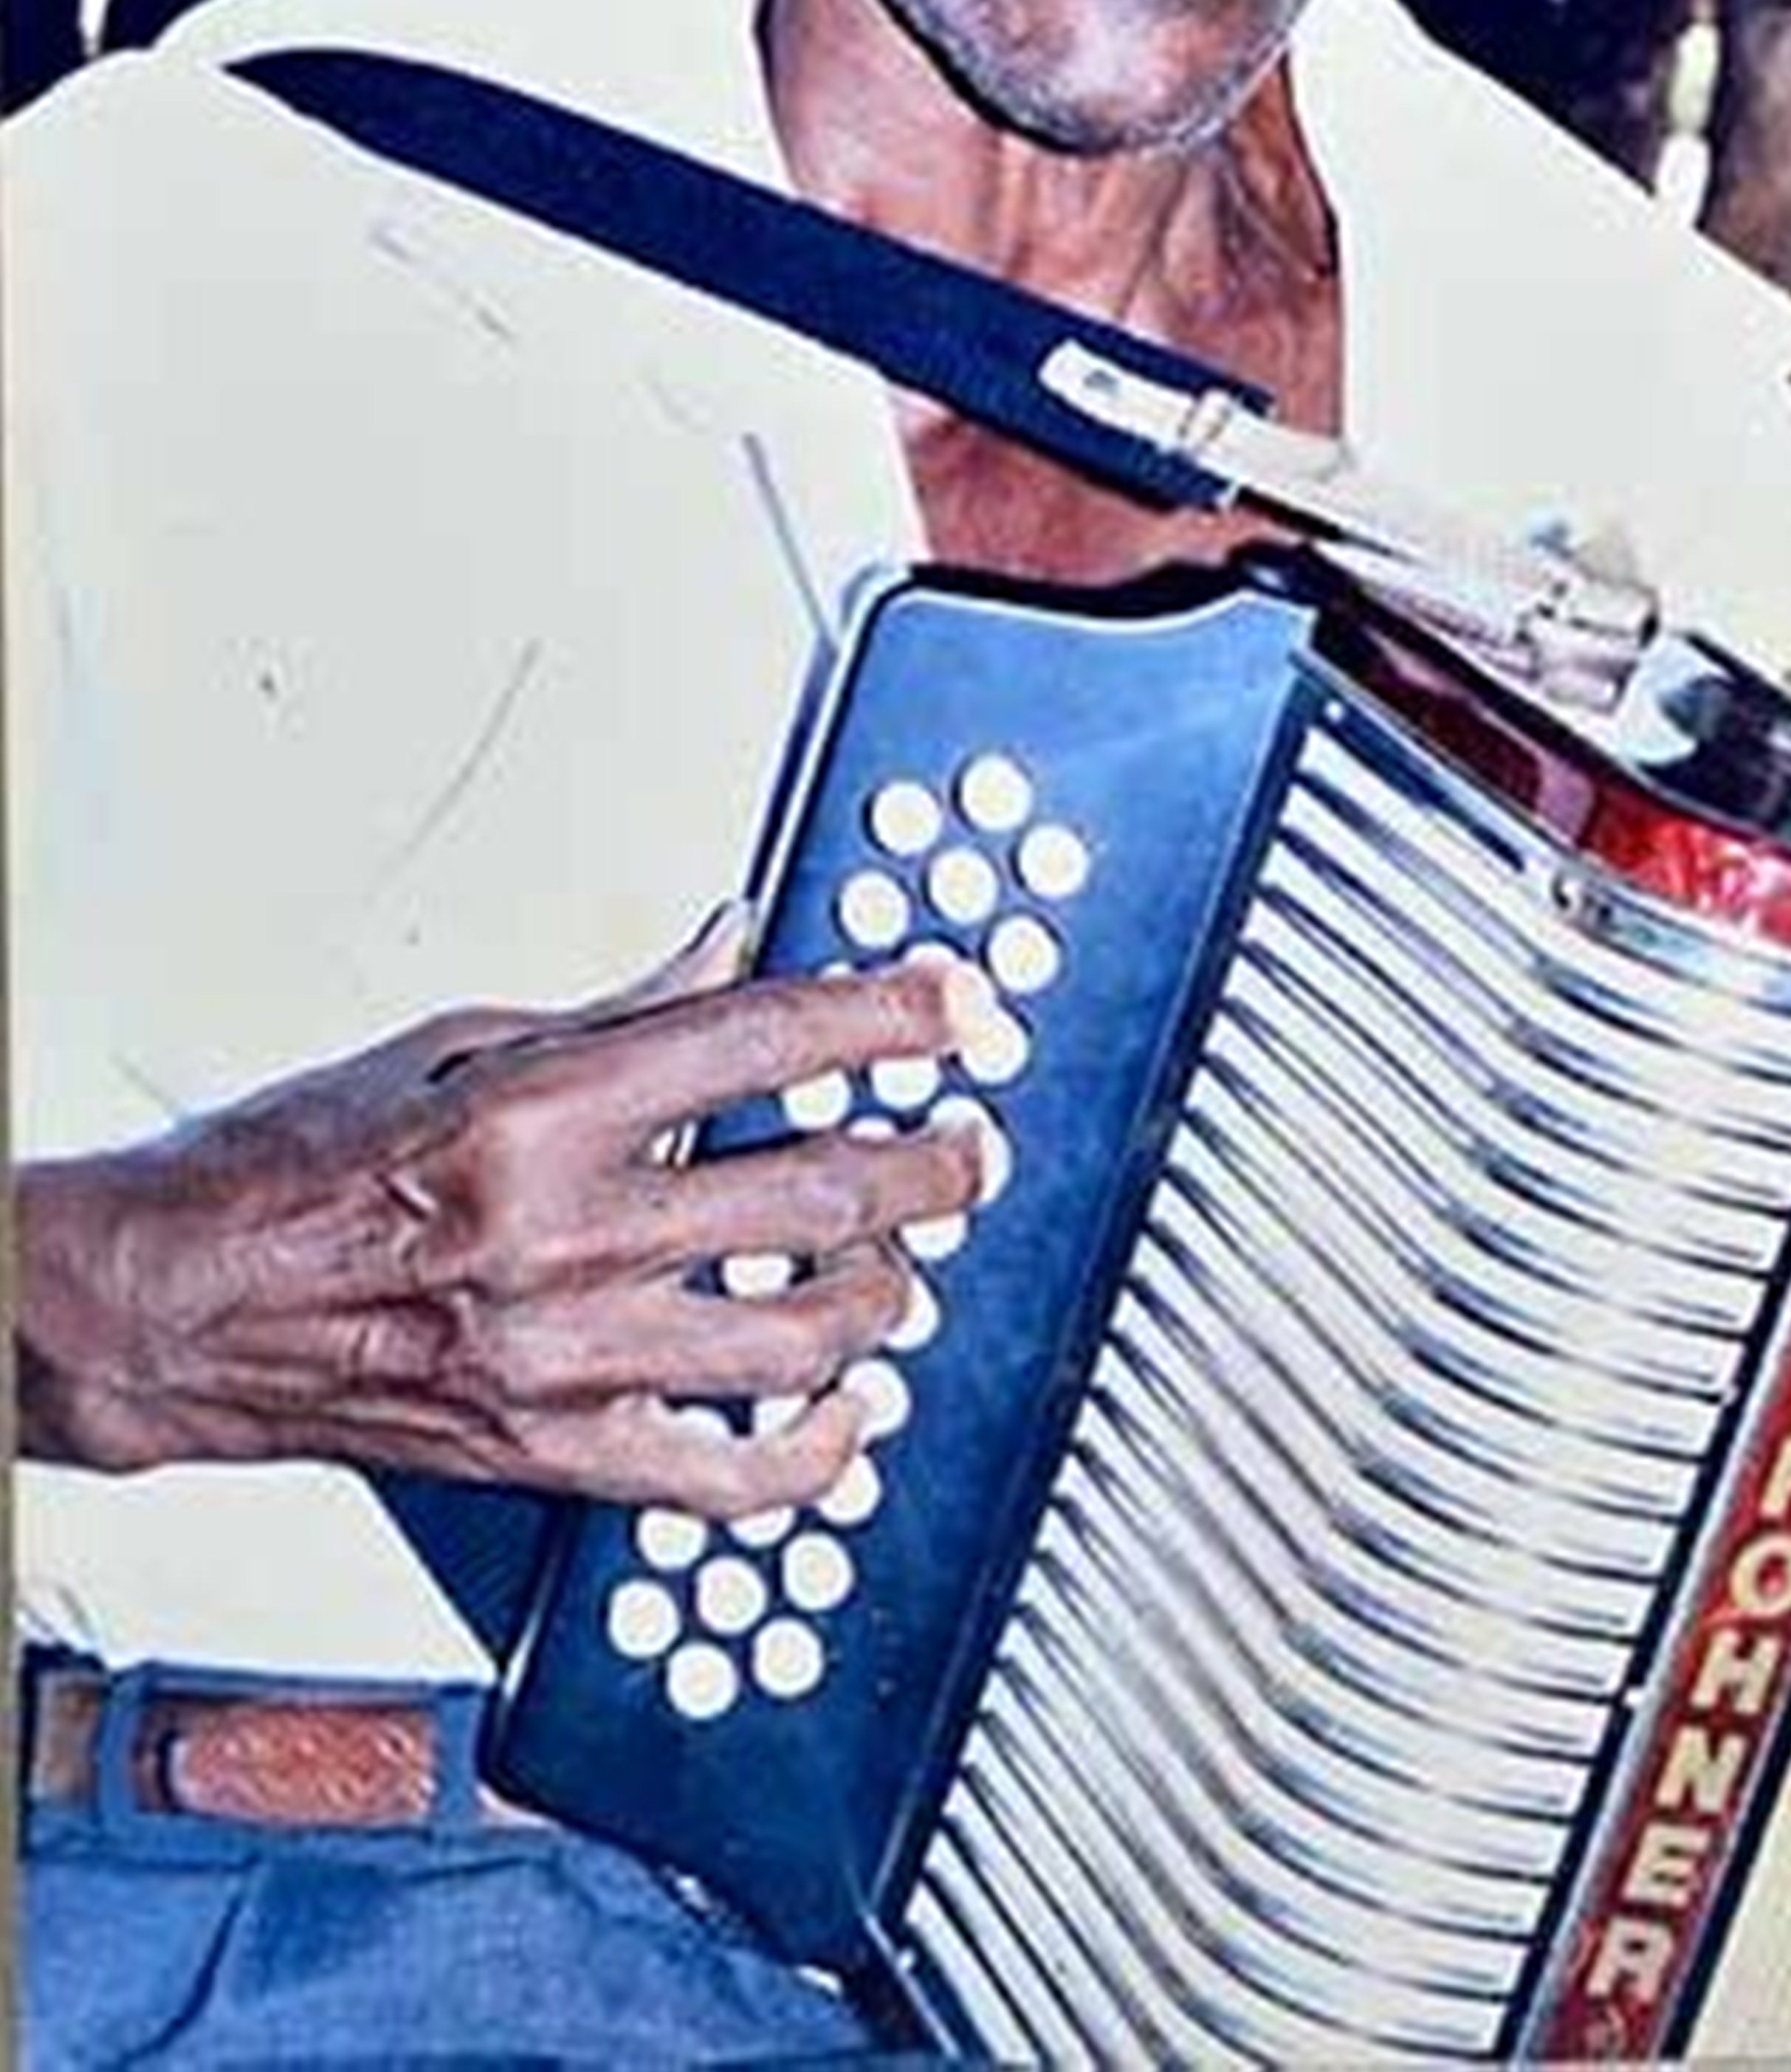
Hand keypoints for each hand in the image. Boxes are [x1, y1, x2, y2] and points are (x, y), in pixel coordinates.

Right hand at [15, 908, 989, 1519]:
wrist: (184, 1306)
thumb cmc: (298, 1171)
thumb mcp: (461, 1043)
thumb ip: (621, 1009)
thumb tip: (733, 950)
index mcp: (543, 1114)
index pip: (770, 1041)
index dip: (892, 1017)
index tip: (961, 1007)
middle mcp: (567, 1237)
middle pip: (822, 1193)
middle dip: (933, 1163)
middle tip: (969, 1142)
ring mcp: (569, 1359)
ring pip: (805, 1333)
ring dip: (890, 1291)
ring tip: (908, 1258)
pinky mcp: (555, 1453)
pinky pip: (727, 1477)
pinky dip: (816, 1451)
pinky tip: (852, 1411)